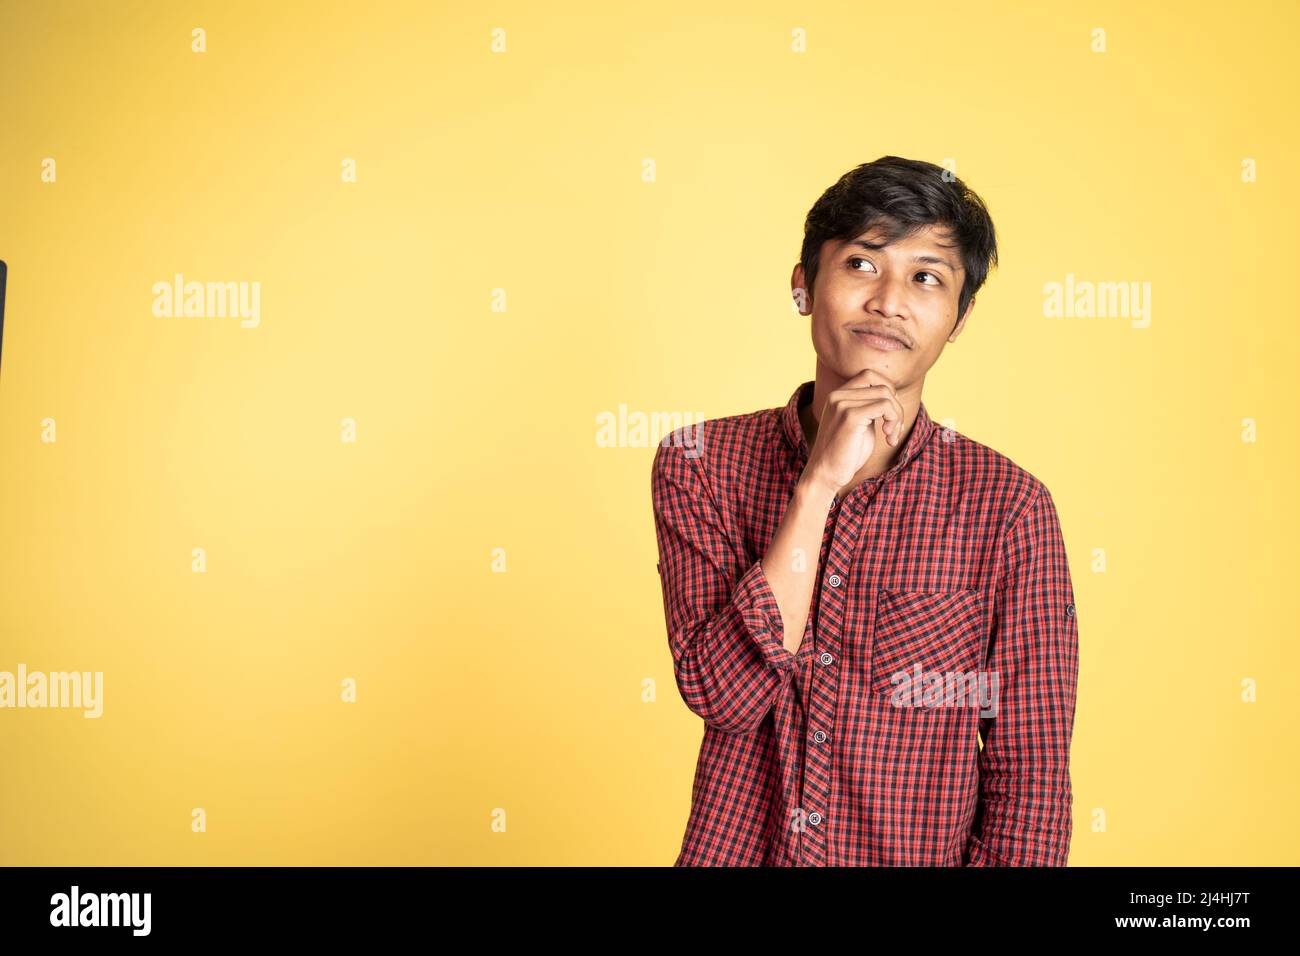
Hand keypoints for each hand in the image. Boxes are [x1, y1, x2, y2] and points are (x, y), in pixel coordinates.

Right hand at [800, 368, 904, 497]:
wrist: (825, 475)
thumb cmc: (844, 454)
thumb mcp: (858, 424)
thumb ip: (868, 407)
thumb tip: (892, 393)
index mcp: (837, 395)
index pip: (869, 375)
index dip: (888, 390)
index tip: (890, 415)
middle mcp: (838, 395)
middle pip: (882, 385)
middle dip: (896, 406)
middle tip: (894, 429)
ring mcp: (842, 404)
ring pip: (886, 395)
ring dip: (897, 416)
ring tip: (892, 436)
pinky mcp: (850, 416)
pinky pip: (885, 406)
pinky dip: (894, 421)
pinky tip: (889, 439)